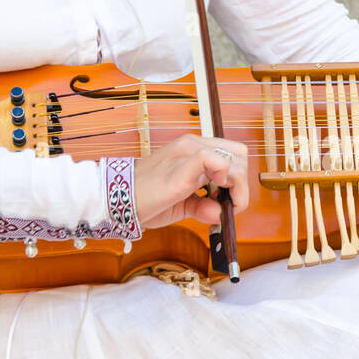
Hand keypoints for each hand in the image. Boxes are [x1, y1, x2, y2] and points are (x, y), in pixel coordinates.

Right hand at [131, 134, 249, 228]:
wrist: (117, 200)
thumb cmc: (145, 199)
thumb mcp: (182, 204)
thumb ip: (204, 206)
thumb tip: (221, 214)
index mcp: (193, 149)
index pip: (232, 153)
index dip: (238, 178)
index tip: (229, 201)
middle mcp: (192, 145)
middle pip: (239, 155)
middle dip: (241, 184)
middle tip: (227, 205)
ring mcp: (187, 152)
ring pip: (233, 157)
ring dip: (237, 186)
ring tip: (221, 205)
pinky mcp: (181, 166)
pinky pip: (214, 159)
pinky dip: (223, 177)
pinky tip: (214, 195)